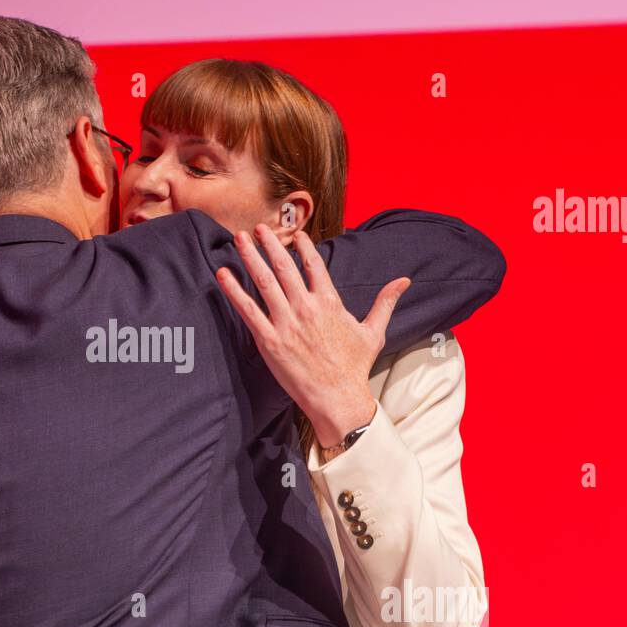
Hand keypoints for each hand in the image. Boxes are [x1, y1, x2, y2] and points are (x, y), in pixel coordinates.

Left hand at [214, 224, 408, 447]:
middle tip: (257, 227)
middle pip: (284, 266)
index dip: (302, 246)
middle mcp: (306, 307)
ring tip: (239, 239)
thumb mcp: (374, 331)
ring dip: (250, 257)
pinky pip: (247, 310)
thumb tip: (404, 281)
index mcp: (330, 302)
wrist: (338, 399)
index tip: (293, 234)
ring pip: (264, 281)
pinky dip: (233, 290)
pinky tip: (222, 274)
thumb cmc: (355, 368)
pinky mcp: (269, 340)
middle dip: (269, 244)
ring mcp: (286, 323)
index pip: (313, 264)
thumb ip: (385, 302)